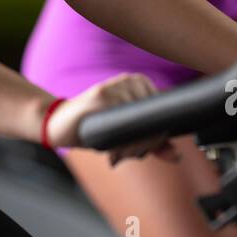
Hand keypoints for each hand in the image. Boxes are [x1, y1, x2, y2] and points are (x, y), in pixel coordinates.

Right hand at [44, 73, 180, 164]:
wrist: (59, 122)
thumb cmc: (96, 126)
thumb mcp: (126, 136)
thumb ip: (152, 143)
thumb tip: (177, 155)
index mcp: (141, 84)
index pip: (164, 116)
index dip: (157, 139)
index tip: (143, 151)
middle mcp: (131, 80)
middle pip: (155, 122)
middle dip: (145, 146)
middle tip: (126, 155)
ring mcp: (116, 85)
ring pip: (141, 125)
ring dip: (132, 148)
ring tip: (117, 154)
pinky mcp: (101, 93)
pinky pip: (124, 124)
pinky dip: (121, 145)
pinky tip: (111, 152)